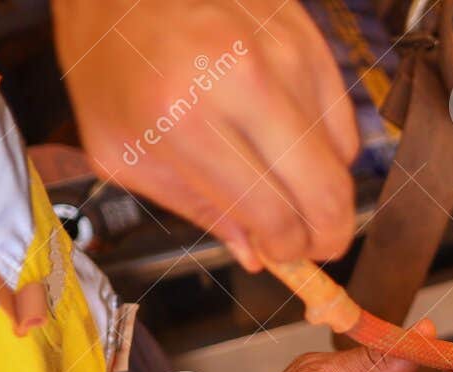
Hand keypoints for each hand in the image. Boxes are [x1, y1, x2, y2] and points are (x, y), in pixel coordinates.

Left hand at [54, 0, 356, 267]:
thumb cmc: (109, 58)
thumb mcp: (123, 153)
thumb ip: (195, 208)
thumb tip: (256, 253)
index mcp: (185, 121)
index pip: (274, 215)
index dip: (289, 250)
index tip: (283, 254)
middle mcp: (242, 81)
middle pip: (328, 192)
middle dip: (329, 235)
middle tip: (317, 245)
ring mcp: (282, 53)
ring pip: (342, 156)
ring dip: (322, 184)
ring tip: (287, 182)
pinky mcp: (304, 35)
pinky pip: (340, 115)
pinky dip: (325, 142)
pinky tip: (290, 141)